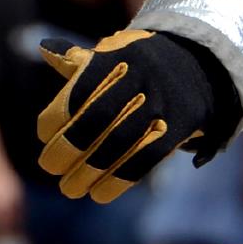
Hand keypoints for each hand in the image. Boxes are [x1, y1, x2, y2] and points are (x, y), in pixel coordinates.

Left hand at [35, 28, 240, 202]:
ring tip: (70, 189)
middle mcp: (137, 80)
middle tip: (50, 167)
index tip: (44, 136)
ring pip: (120, 143)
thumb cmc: (138, 65)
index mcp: (114, 59)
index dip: (57, 117)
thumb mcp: (112, 53)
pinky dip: (120, 180)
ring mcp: (160, 104)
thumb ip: (77, 61)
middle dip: (68, 147)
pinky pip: (147, 158)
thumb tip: (44, 49)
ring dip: (90, 171)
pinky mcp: (178, 127)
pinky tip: (99, 194)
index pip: (78, 91)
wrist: (198, 65)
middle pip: (97, 119)